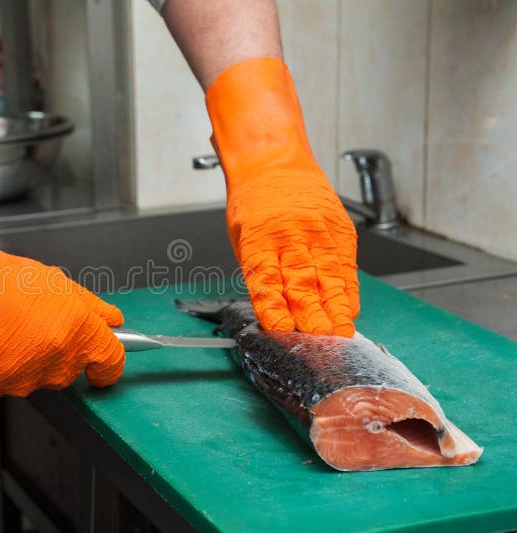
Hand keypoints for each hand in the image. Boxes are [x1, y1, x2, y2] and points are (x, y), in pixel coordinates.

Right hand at [0, 253, 125, 398]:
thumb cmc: (12, 283)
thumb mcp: (64, 285)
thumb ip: (95, 307)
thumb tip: (113, 320)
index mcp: (83, 339)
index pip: (110, 363)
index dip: (106, 364)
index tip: (101, 365)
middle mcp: (59, 367)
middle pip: (66, 369)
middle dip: (55, 352)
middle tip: (34, 325)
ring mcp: (26, 381)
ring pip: (30, 376)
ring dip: (22, 359)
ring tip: (4, 328)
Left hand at [206, 57, 358, 335]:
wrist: (274, 160)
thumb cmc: (254, 202)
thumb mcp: (242, 238)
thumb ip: (260, 274)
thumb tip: (275, 313)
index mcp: (259, 239)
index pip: (267, 283)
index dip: (277, 312)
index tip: (283, 335)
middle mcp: (291, 235)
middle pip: (303, 285)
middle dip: (312, 319)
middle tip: (318, 347)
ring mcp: (319, 232)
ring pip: (329, 279)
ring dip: (335, 312)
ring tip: (340, 337)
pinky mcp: (339, 230)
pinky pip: (346, 267)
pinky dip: (348, 292)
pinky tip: (350, 312)